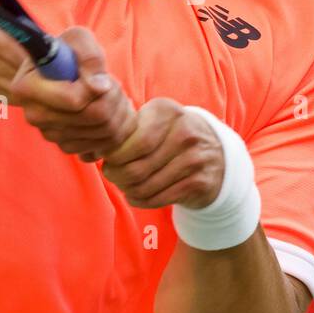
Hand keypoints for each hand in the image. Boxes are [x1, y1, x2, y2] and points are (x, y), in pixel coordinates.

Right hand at [9, 26, 136, 161]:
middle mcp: (34, 116)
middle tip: (115, 84)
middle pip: (94, 116)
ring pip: (104, 132)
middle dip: (114, 97)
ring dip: (119, 111)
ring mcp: (50, 135)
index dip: (99, 87)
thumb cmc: (68, 51)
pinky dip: (117, 128)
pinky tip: (113, 111)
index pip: (74, 100)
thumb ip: (89, 56)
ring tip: (116, 95)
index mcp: (26, 88)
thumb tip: (100, 86)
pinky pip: (104, 145)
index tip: (102, 75)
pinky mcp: (66, 146)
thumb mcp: (78, 38)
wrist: (61, 70)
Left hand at [99, 99, 224, 209]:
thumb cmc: (171, 136)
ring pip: (147, 186)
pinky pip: (159, 198)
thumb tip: (96, 149)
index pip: (135, 140)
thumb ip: (129, 129)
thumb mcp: (156, 120)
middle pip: (138, 166)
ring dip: (128, 190)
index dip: (115, 155)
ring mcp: (196, 158)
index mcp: (168, 111)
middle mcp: (186, 132)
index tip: (106, 159)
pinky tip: (136, 196)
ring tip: (124, 185)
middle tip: (111, 175)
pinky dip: (141, 201)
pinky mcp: (200, 182)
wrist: (217, 155)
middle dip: (117, 175)